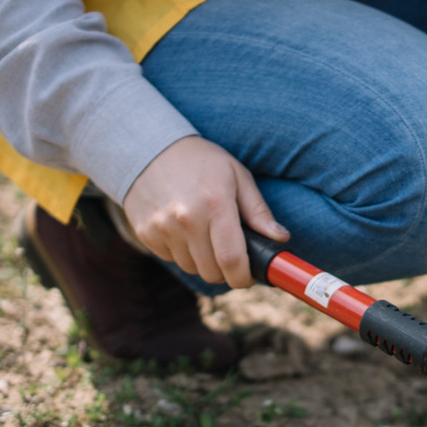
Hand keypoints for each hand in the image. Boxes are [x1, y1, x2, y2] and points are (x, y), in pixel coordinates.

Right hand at [121, 136, 289, 288]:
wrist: (149, 148)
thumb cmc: (201, 162)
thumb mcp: (237, 176)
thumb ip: (259, 211)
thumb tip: (280, 238)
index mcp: (215, 204)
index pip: (232, 260)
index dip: (244, 277)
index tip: (249, 277)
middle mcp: (186, 219)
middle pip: (212, 272)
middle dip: (226, 271)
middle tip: (230, 254)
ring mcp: (163, 228)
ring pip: (192, 268)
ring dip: (204, 261)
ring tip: (205, 235)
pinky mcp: (146, 234)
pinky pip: (172, 259)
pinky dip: (182, 253)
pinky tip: (183, 230)